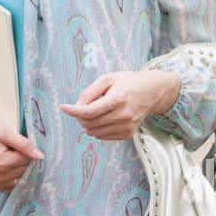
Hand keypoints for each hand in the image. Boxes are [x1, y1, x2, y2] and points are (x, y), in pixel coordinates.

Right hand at [0, 114, 43, 191]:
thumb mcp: (5, 131)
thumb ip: (23, 144)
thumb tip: (40, 156)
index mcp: (0, 163)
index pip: (27, 159)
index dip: (26, 149)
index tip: (15, 142)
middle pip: (26, 169)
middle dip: (23, 158)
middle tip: (10, 148)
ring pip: (22, 176)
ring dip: (20, 166)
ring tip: (8, 155)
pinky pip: (15, 183)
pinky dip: (15, 174)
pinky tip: (7, 164)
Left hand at [59, 70, 178, 140]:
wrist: (152, 91)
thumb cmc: (127, 82)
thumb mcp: (107, 79)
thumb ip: (89, 92)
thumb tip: (77, 107)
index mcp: (118, 100)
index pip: (89, 112)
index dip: (73, 111)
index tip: (63, 107)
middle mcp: (123, 116)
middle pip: (89, 123)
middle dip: (79, 116)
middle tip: (80, 107)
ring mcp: (127, 127)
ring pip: (94, 132)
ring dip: (87, 123)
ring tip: (93, 111)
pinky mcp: (128, 134)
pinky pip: (103, 136)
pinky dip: (97, 129)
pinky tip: (103, 118)